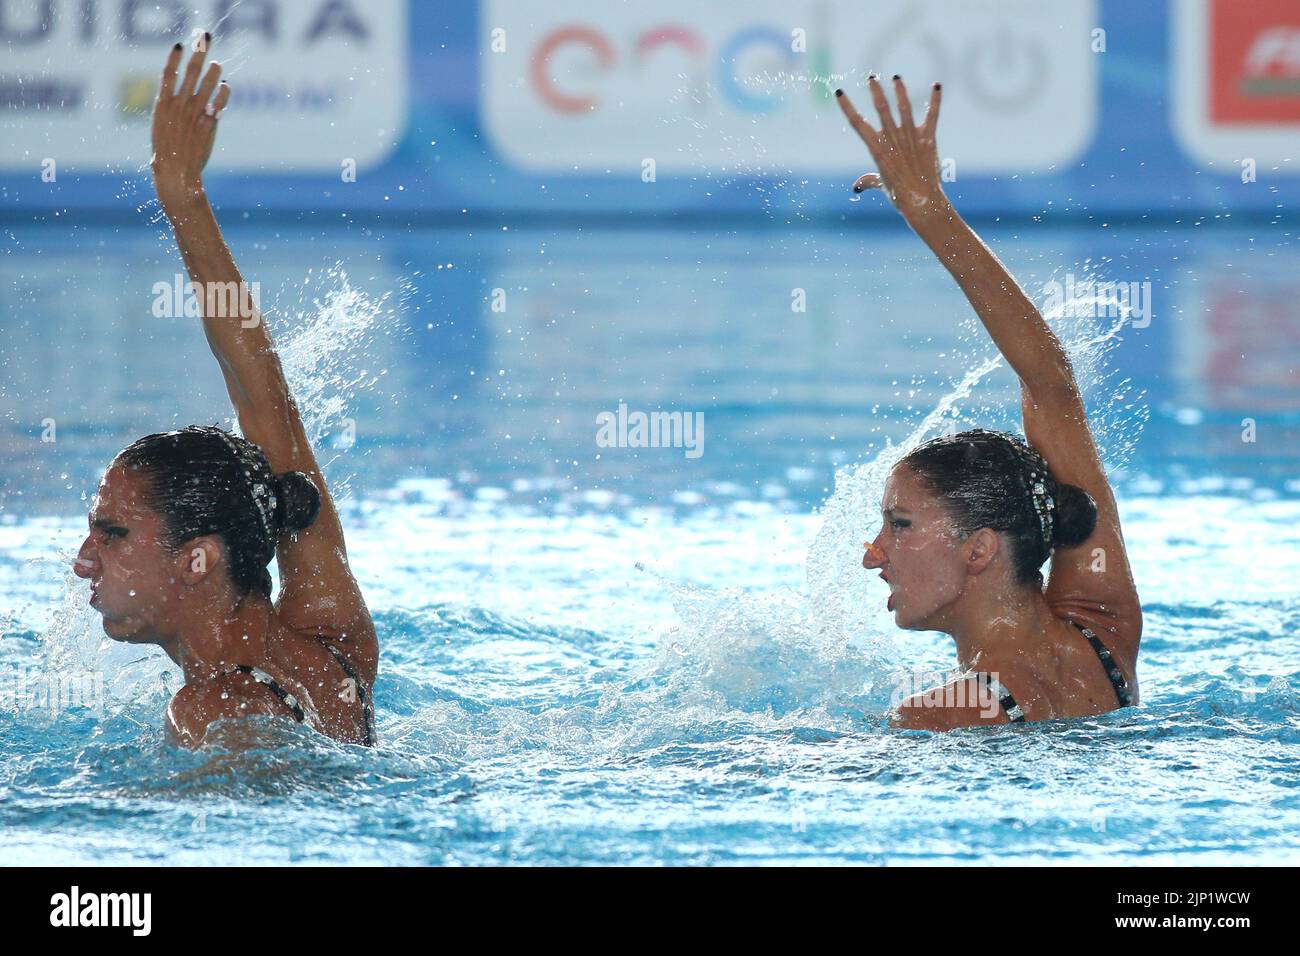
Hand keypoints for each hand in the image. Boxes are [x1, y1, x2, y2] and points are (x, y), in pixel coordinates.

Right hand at [151, 34, 229, 204]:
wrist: (176, 173)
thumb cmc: (167, 151)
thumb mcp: (161, 125)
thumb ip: (170, 108)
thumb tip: (177, 94)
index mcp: (162, 105)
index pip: (168, 75)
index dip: (174, 58)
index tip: (180, 44)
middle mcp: (179, 107)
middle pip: (190, 74)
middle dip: (197, 55)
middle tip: (204, 41)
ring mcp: (194, 115)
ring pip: (206, 86)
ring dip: (213, 73)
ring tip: (217, 64)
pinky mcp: (208, 125)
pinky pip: (219, 105)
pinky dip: (224, 94)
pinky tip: (226, 86)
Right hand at [835, 76, 946, 223]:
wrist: (921, 202)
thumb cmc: (899, 195)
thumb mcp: (881, 185)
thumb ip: (868, 181)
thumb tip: (856, 187)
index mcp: (877, 149)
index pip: (857, 123)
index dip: (847, 106)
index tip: (839, 92)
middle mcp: (892, 140)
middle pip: (881, 109)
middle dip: (876, 91)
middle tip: (872, 78)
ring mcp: (911, 138)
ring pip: (904, 108)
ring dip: (900, 91)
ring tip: (896, 77)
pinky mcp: (928, 140)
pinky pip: (932, 116)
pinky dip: (935, 100)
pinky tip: (937, 85)